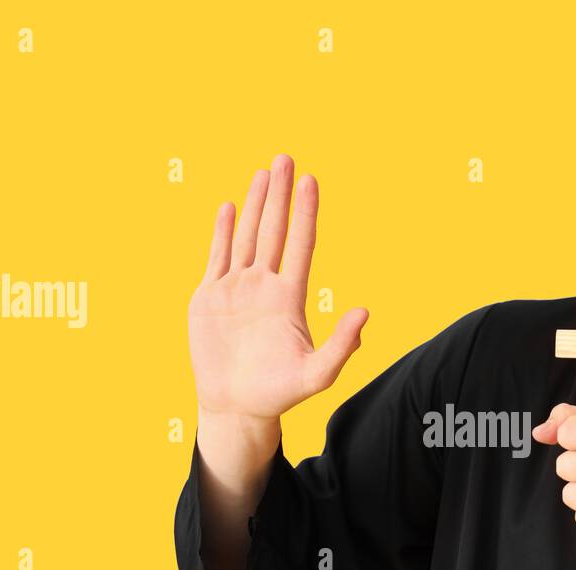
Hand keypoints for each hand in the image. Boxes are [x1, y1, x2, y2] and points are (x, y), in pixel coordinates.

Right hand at [188, 155, 369, 423]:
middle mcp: (264, 286)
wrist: (236, 407)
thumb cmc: (278, 395)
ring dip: (255, 204)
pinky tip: (230, 207)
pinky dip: (223, 232)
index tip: (311, 181)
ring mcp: (236, 289)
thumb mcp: (316, 375)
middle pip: (274, 231)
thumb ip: (341, 346)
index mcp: (289, 298)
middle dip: (280, 195)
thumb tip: (365, 313)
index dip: (306, 213)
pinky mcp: (209, 298)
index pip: (301, 244)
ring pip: (247, 237)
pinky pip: (217, 257)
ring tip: (263, 172)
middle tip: (286, 157)